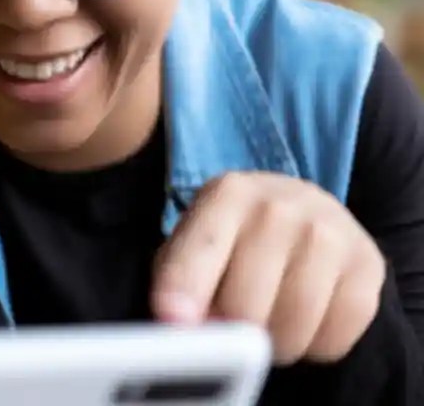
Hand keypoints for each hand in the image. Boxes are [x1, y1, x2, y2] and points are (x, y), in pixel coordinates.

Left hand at [152, 172, 385, 363]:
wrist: (304, 213)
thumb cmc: (235, 239)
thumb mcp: (195, 243)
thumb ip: (178, 278)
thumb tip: (179, 323)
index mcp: (229, 194)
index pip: (202, 249)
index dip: (184, 289)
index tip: (173, 318)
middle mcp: (281, 205)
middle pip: (246, 302)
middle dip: (232, 332)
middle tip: (232, 328)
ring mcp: (331, 232)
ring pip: (293, 323)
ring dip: (275, 344)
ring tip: (267, 327)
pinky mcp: (368, 264)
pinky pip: (337, 334)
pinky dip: (316, 346)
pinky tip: (305, 324)